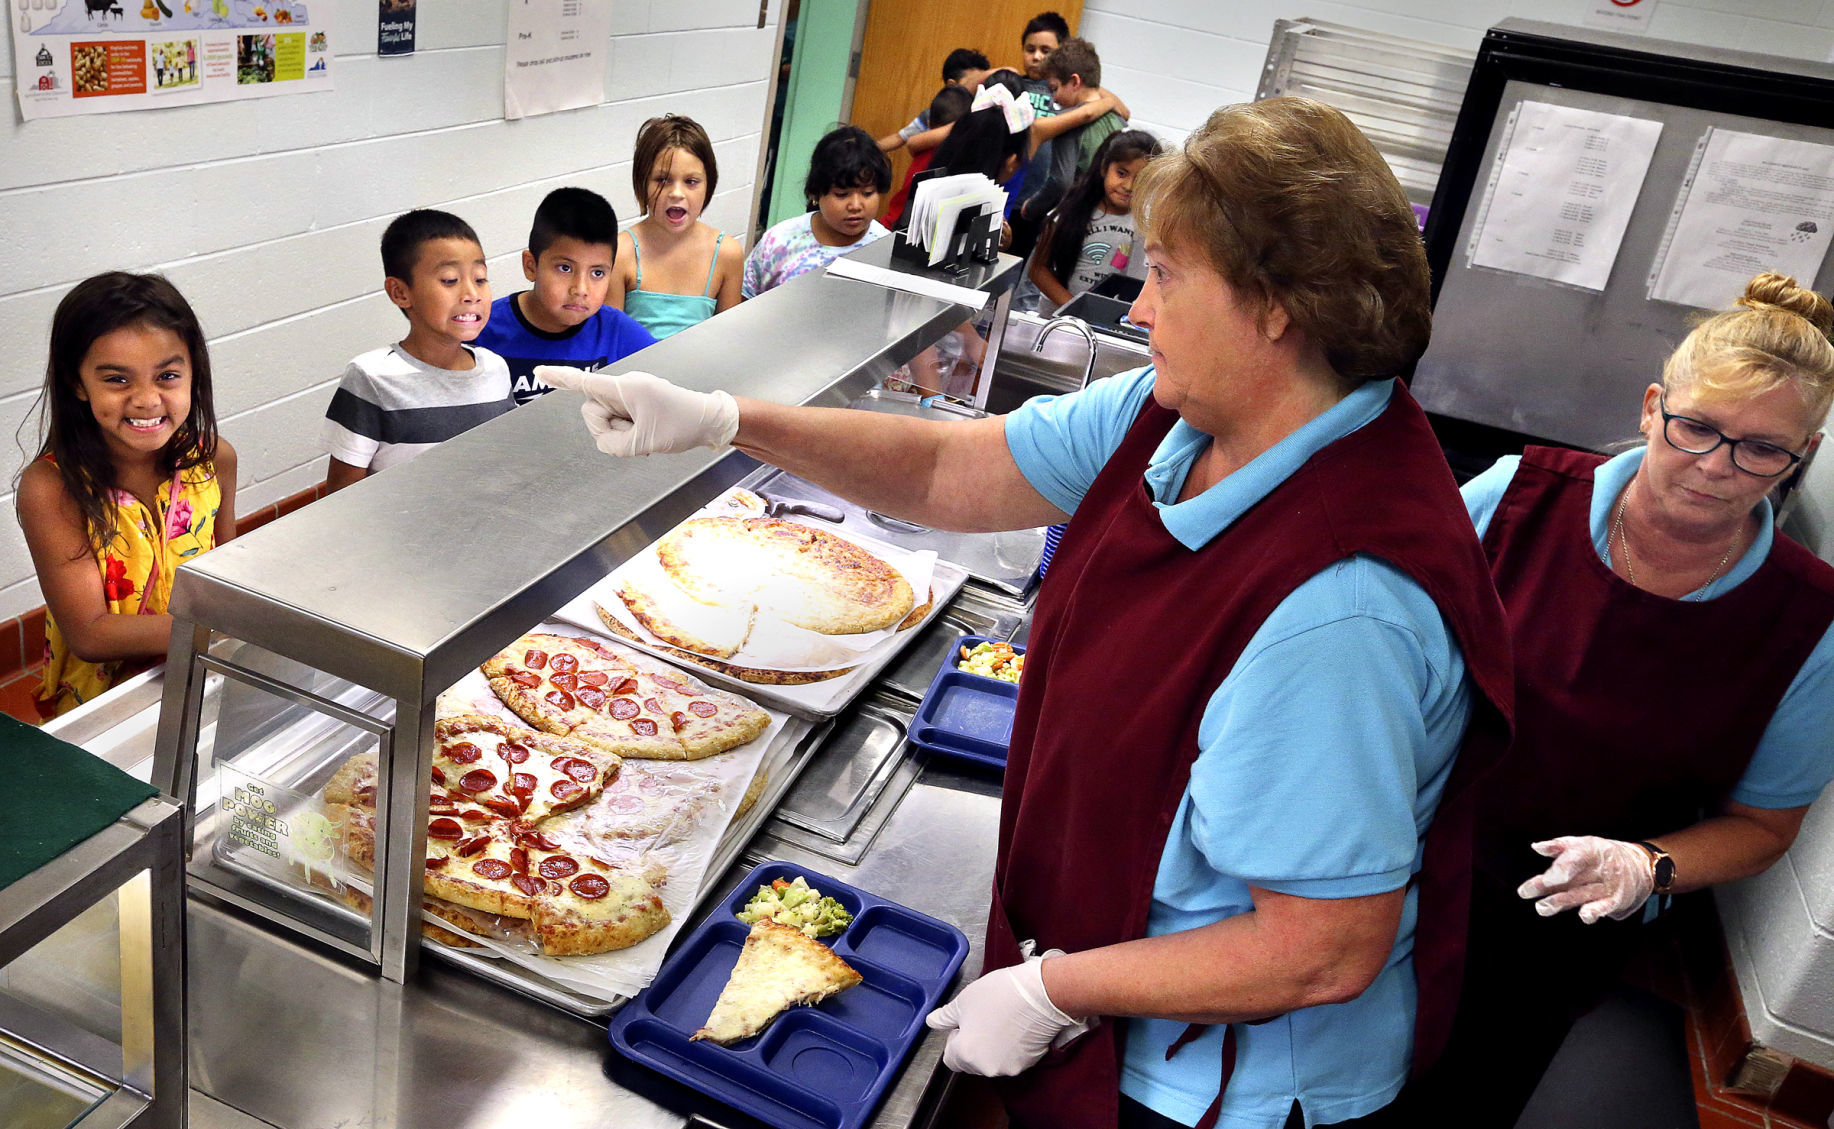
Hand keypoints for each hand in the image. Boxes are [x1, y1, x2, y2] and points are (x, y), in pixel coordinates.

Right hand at [533, 366, 738, 456]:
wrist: (710, 421)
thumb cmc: (682, 425)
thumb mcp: (645, 442)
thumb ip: (614, 445)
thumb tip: (605, 440)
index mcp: (625, 388)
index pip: (584, 382)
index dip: (560, 378)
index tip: (539, 372)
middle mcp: (624, 387)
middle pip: (593, 412)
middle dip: (609, 430)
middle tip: (638, 436)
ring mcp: (631, 395)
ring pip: (607, 420)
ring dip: (623, 434)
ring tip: (649, 434)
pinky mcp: (637, 403)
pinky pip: (621, 421)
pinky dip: (631, 433)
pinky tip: (651, 435)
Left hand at [924, 949, 1092, 1075]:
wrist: (1041, 994)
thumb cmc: (1001, 994)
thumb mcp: (964, 1000)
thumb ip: (945, 1016)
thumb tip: (932, 1022)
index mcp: (966, 1053)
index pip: (950, 1059)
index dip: (955, 1039)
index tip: (965, 1022)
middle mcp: (985, 1067)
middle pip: (970, 1062)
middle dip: (972, 1044)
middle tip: (983, 1018)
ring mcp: (1008, 1068)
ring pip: (990, 1061)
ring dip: (991, 1046)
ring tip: (1001, 1020)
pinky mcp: (1027, 1064)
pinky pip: (1010, 1059)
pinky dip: (1010, 1048)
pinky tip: (1015, 1027)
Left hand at [1516, 836, 1654, 923]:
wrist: (1641, 865)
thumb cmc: (1604, 854)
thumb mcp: (1584, 844)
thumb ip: (1559, 846)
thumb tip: (1537, 847)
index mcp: (1590, 850)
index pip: (1574, 858)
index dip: (1560, 868)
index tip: (1544, 877)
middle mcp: (1599, 868)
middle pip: (1571, 879)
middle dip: (1547, 886)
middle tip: (1525, 892)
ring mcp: (1608, 885)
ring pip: (1582, 894)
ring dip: (1561, 902)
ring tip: (1542, 907)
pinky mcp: (1616, 900)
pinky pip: (1605, 906)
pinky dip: (1596, 911)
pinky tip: (1584, 915)